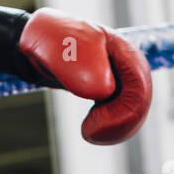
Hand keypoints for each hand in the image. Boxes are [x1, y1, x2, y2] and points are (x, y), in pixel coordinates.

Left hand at [0, 4, 152, 144]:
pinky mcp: (112, 93)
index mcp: (122, 50)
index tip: (90, 123)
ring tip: (87, 131)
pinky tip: (89, 127)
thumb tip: (103, 90)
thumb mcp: (58, 49)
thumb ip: (80, 66)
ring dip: (113, 130)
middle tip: (87, 132)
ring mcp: (121, 80)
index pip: (139, 88)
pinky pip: (122, 118)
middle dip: (118, 125)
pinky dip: (108, 129)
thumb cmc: (46, 41)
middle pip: (139, 104)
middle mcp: (127, 65)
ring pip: (133, 115)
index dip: (123, 113)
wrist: (34, 46)